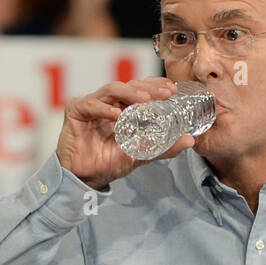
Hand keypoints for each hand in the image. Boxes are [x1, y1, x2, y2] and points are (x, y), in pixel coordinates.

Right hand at [56, 77, 195, 188]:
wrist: (85, 178)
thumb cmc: (108, 162)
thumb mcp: (140, 154)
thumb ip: (162, 147)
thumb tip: (190, 141)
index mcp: (123, 107)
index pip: (141, 90)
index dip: (156, 87)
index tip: (173, 90)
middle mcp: (108, 102)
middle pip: (129, 86)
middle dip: (148, 88)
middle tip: (166, 93)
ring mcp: (91, 104)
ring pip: (112, 90)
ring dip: (129, 93)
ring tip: (145, 100)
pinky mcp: (75, 110)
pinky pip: (91, 105)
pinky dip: (104, 108)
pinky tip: (117, 115)